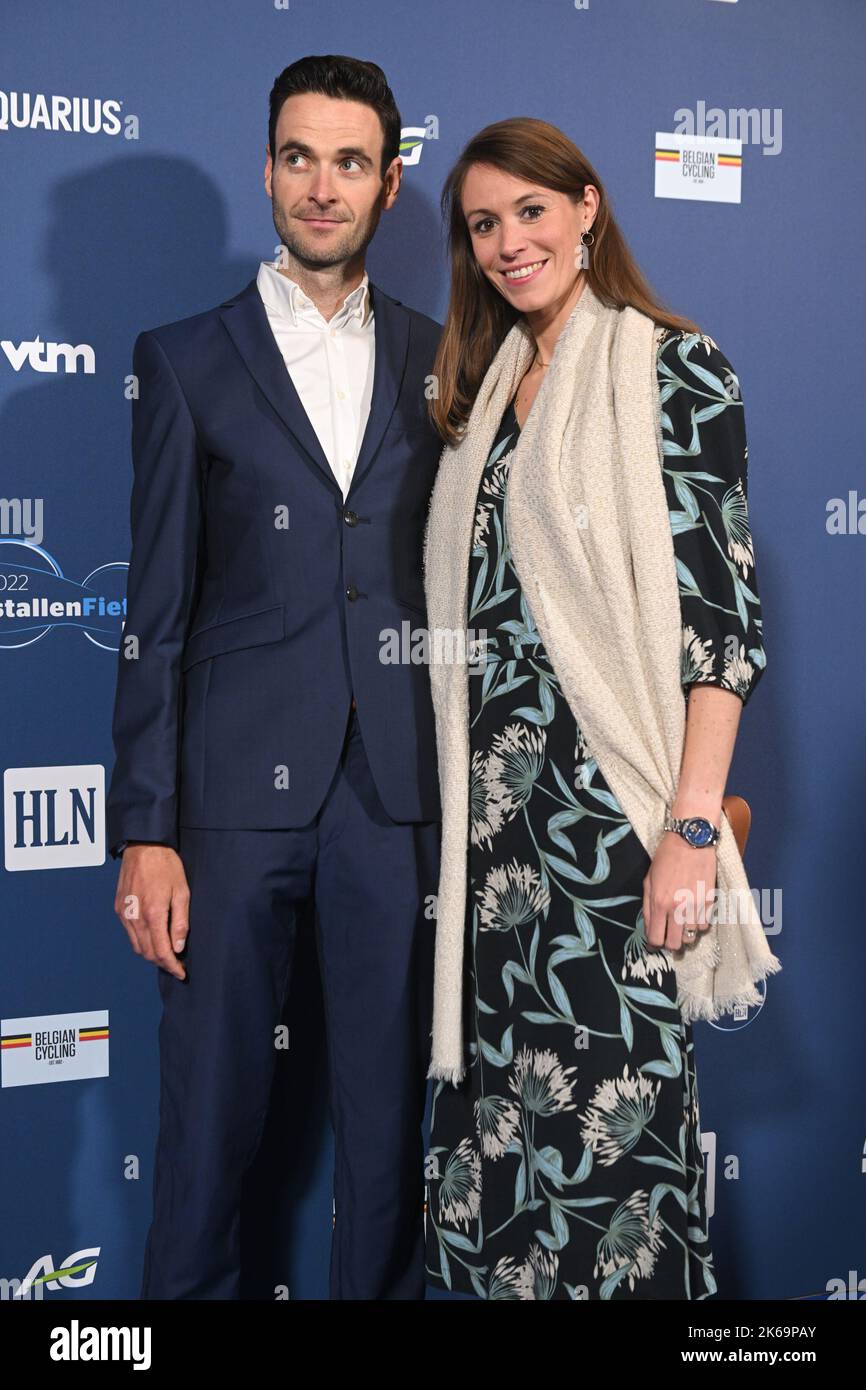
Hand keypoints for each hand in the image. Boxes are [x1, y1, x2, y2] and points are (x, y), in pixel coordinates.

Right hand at [114, 844, 190, 979]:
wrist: (143, 846)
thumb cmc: (166, 866)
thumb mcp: (182, 892)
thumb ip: (180, 922)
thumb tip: (179, 947)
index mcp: (153, 914)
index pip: (161, 952)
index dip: (172, 966)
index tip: (182, 973)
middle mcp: (135, 918)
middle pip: (147, 953)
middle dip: (163, 963)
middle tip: (177, 965)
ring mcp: (124, 914)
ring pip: (137, 946)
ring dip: (151, 954)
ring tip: (167, 954)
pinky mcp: (119, 908)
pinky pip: (130, 934)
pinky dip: (141, 942)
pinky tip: (153, 938)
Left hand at [642, 832, 716, 951]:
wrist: (690, 841)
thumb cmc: (666, 859)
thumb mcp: (648, 881)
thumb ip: (648, 907)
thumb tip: (650, 928)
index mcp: (659, 903)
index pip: (656, 938)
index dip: (654, 945)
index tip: (655, 943)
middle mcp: (678, 908)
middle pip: (675, 944)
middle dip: (670, 943)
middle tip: (669, 936)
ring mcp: (696, 907)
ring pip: (691, 937)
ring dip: (685, 933)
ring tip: (682, 923)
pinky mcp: (710, 902)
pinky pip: (705, 926)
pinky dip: (698, 925)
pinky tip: (694, 915)